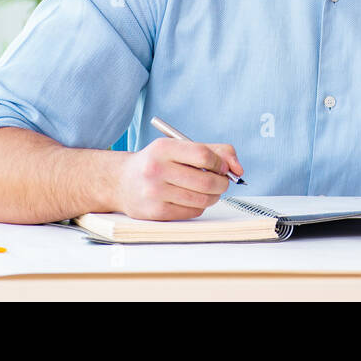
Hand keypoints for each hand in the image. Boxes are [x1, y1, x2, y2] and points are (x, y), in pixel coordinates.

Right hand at [115, 137, 243, 220]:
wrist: (122, 182)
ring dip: (213, 196)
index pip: (203, 156)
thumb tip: (238, 168)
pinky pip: (192, 211)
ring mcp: (155, 193)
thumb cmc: (157, 163)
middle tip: (222, 182)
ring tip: (209, 191)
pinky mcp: (155, 212)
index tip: (224, 167)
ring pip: (202, 199)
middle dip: (222, 183)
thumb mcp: (179, 148)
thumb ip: (213, 151)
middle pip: (206, 181)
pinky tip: (192, 198)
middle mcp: (156, 170)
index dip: (221, 163)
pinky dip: (199, 206)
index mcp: (163, 148)